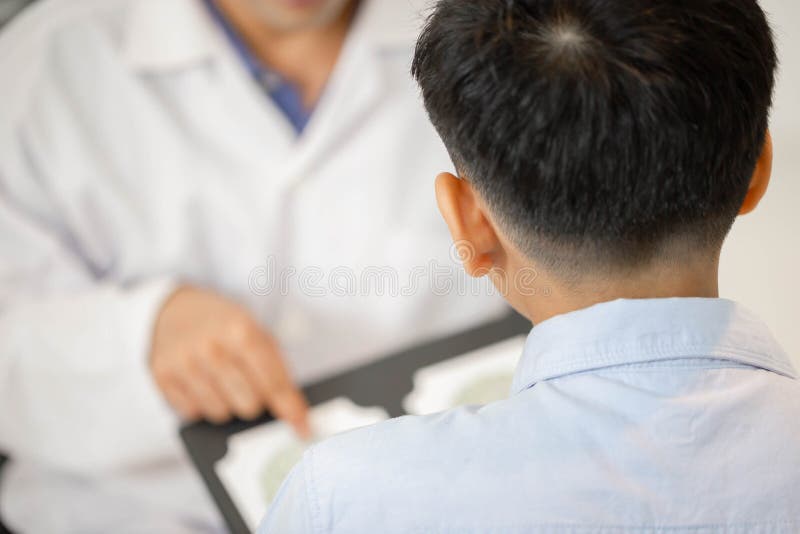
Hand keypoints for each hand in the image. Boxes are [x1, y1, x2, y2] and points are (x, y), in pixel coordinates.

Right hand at [150, 286, 309, 436]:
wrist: (174, 309)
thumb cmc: (224, 325)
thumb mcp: (256, 332)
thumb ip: (276, 368)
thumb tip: (294, 413)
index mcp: (241, 331)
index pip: (273, 383)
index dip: (290, 408)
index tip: (302, 427)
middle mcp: (211, 347)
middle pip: (249, 405)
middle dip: (255, 400)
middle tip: (249, 384)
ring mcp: (183, 362)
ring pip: (221, 413)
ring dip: (227, 403)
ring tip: (223, 379)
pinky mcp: (161, 376)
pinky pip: (193, 413)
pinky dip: (201, 403)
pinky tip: (201, 382)